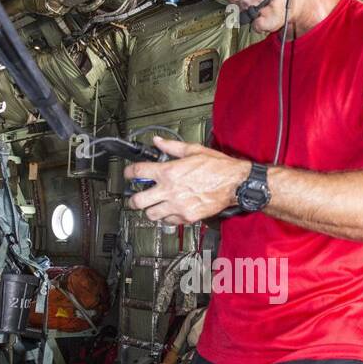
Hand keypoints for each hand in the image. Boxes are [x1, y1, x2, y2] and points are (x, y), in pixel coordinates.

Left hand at [124, 136, 248, 224]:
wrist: (235, 183)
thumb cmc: (218, 167)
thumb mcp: (193, 150)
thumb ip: (172, 147)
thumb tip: (159, 142)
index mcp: (169, 172)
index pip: (139, 172)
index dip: (128, 173)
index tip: (128, 174)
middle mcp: (170, 190)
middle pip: (138, 200)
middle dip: (132, 200)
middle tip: (133, 199)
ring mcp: (177, 206)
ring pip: (151, 215)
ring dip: (149, 210)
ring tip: (151, 207)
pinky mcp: (187, 217)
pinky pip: (169, 221)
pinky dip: (166, 218)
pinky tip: (168, 211)